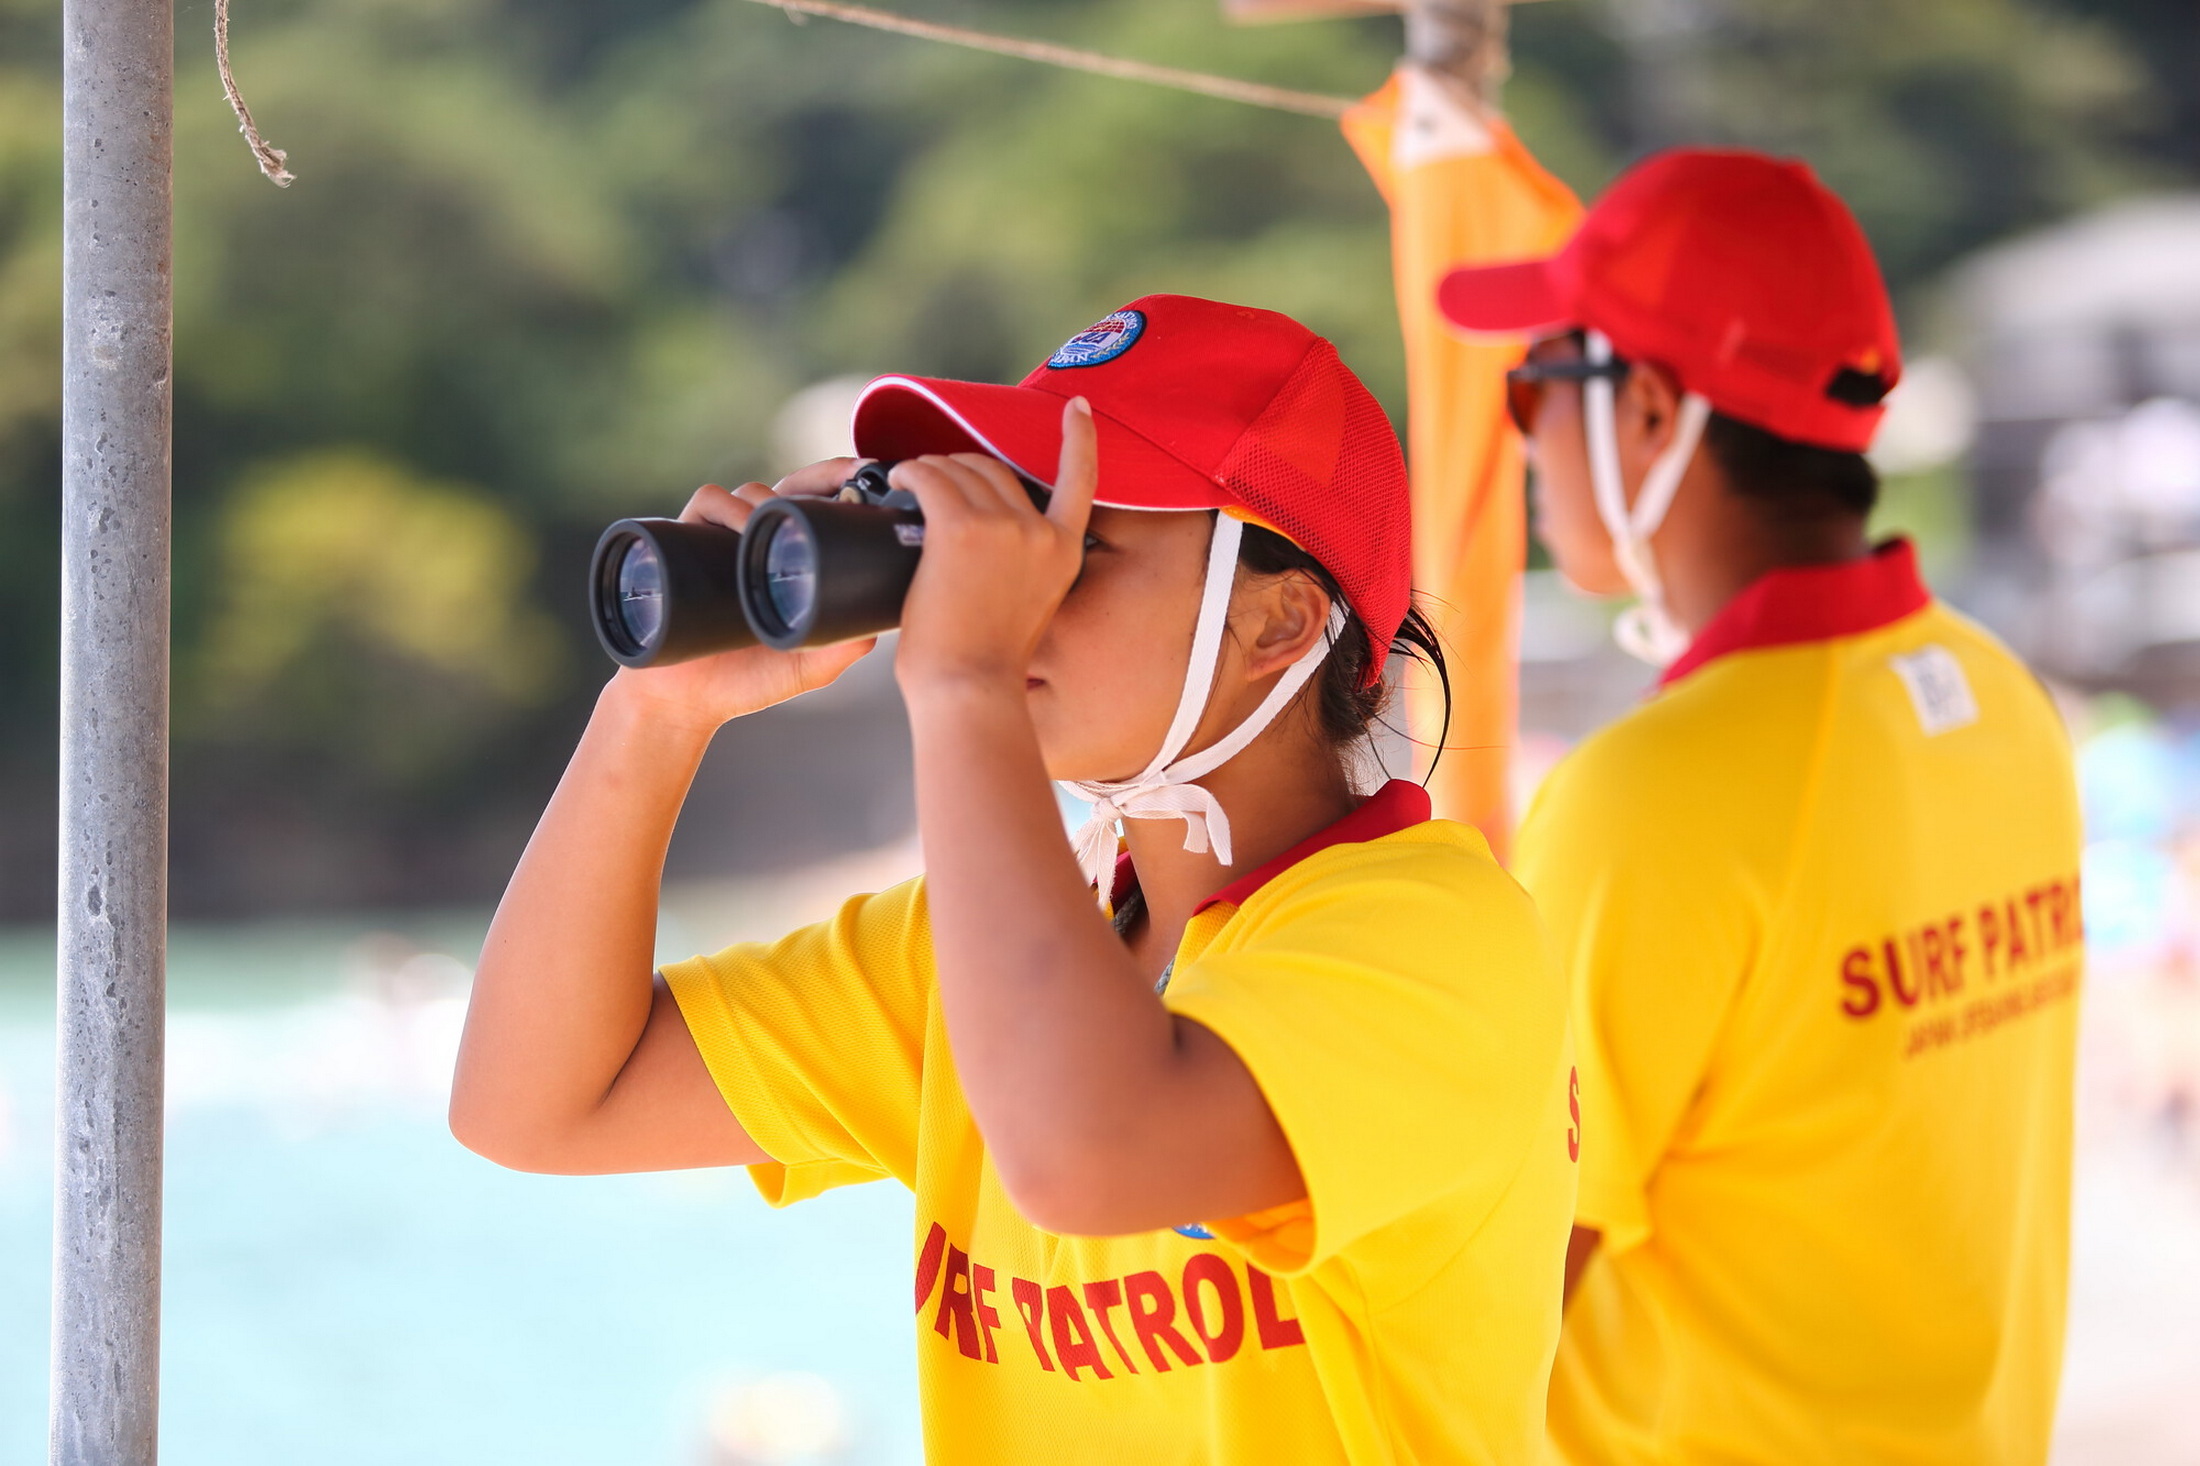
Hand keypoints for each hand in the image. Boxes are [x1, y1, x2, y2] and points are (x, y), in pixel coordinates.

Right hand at [605, 458, 876, 734]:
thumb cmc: (747, 680)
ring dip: (773, 499)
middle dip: (823, 475)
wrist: (685, 700)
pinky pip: (706, 502)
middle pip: (792, 487)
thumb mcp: (809, 667)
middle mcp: (757, 542)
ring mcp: (721, 539)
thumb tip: (877, 627)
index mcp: (792, 560)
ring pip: (751, 491)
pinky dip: (728, 506)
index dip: (846, 488)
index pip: (822, 510)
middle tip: (852, 475)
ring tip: (789, 526)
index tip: (874, 481)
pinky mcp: (684, 541)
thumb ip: (842, 647)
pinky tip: (745, 529)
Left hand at [892, 397, 1097, 693]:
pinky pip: (928, 478)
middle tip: (930, 487)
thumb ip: (1017, 567)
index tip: (1076, 408)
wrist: (969, 689)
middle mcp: (1040, 532)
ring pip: (959, 469)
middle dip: (961, 469)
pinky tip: (895, 484)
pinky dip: (907, 475)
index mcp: (1064, 552)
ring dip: (928, 471)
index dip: (1077, 439)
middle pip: (996, 470)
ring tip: (905, 489)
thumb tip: (977, 544)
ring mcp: (1004, 526)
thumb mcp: (1025, 608)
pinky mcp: (961, 528)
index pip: (1081, 480)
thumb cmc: (984, 666)